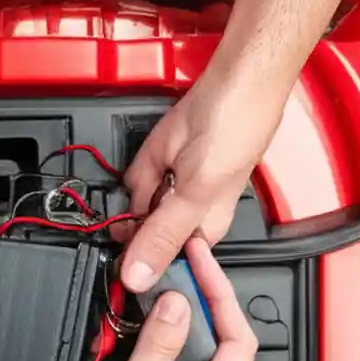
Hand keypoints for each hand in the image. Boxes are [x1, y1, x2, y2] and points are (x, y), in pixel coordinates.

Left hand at [120, 71, 286, 292]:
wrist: (231, 81)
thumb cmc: (236, 133)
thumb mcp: (196, 194)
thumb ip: (163, 236)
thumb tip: (138, 279)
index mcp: (203, 231)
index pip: (164, 266)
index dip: (142, 268)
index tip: (123, 266)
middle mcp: (185, 215)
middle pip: (141, 239)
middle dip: (136, 223)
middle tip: (155, 196)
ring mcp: (168, 189)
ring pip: (132, 208)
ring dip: (138, 191)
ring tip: (167, 166)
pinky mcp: (155, 164)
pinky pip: (132, 180)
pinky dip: (136, 170)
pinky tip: (160, 155)